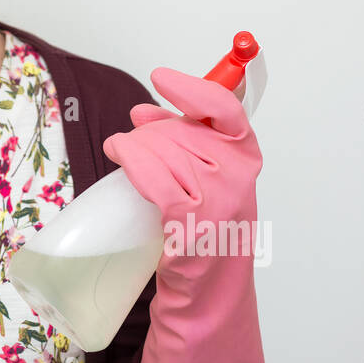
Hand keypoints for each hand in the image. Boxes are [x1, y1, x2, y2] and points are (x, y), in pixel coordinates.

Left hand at [102, 66, 262, 276]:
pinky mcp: (192, 223)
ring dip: (132, 146)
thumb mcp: (203, 173)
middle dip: (148, 132)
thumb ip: (181, 138)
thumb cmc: (204, 223)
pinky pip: (154, 177)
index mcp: (245, 154)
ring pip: (161, 150)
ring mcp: (218, 199)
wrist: (207, 285)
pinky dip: (132, 160)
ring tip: (120, 151)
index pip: (224, 108)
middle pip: (179, 129)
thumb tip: (142, 112)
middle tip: (133, 143)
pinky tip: (118, 152)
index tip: (161, 77)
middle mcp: (238, 174)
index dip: (191, 89)